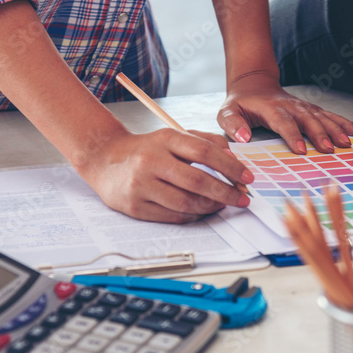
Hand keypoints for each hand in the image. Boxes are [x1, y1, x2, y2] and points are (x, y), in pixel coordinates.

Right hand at [76, 127, 253, 222]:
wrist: (105, 160)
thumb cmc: (146, 149)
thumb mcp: (172, 136)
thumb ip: (204, 142)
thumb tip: (234, 158)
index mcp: (165, 139)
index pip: (205, 152)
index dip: (230, 167)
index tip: (247, 178)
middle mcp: (151, 161)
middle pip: (197, 181)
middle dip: (226, 192)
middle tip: (242, 199)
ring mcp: (141, 185)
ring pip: (186, 202)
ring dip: (210, 207)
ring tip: (222, 204)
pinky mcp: (135, 206)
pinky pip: (172, 216)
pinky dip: (192, 216)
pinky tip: (201, 211)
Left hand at [216, 70, 352, 153]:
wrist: (253, 84)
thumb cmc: (240, 103)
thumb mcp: (227, 112)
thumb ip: (233, 124)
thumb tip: (243, 138)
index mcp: (270, 109)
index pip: (283, 122)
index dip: (292, 135)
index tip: (301, 150)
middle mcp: (290, 106)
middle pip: (308, 120)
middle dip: (321, 134)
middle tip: (332, 149)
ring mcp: (303, 107)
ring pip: (322, 117)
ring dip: (336, 129)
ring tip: (349, 142)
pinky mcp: (311, 109)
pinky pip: (330, 115)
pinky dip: (344, 122)